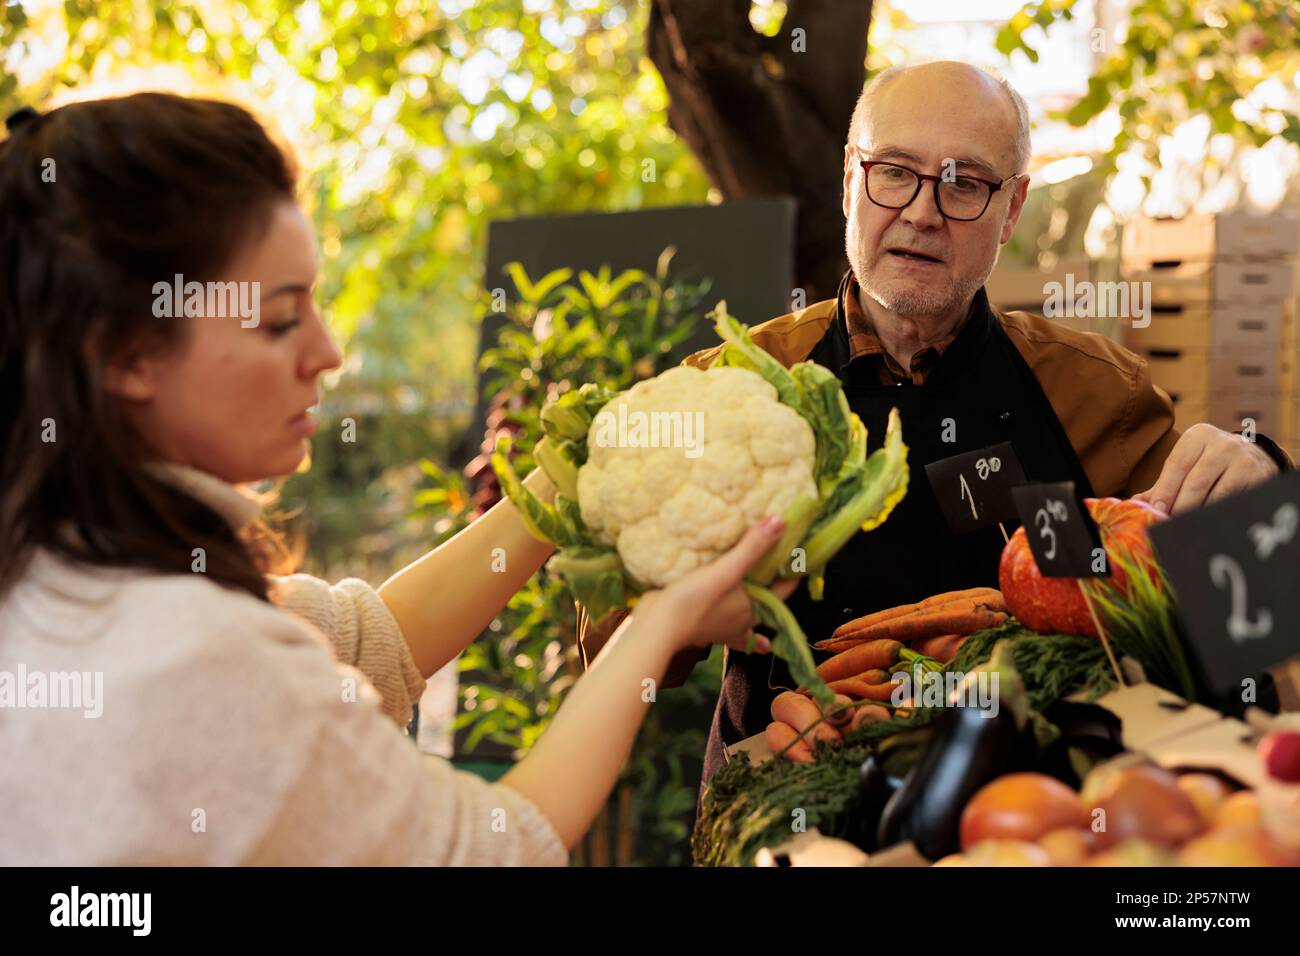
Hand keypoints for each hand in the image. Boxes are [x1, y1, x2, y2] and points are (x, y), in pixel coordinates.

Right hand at [638, 516, 799, 653]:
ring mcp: (725, 627)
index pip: (786, 586)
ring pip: (749, 612)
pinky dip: (740, 630)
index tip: (797, 546)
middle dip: (772, 580)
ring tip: (760, 584)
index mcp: (755, 606)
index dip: (792, 567)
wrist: (658, 626)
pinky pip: (730, 628)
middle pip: (767, 596)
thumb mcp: (726, 569)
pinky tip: (738, 625)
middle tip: (775, 554)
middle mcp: (745, 620)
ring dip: (756, 600)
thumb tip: (781, 522)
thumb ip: (753, 547)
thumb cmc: (694, 599)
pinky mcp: (706, 627)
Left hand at [1134, 423, 1279, 515]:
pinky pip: (1234, 503)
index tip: (1156, 511)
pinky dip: (1218, 516)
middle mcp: (1222, 444)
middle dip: (1180, 507)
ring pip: (1216, 496)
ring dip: (1198, 515)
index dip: (1165, 491)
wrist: (1256, 457)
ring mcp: (1244, 460)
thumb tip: (1134, 503)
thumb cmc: (1210, 463)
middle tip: (1168, 525)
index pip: (1176, 465)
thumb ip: (1163, 484)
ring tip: (1185, 527)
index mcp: (1198, 436)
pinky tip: (1208, 524)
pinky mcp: (1260, 477)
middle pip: (1195, 482)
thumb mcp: (1188, 463)